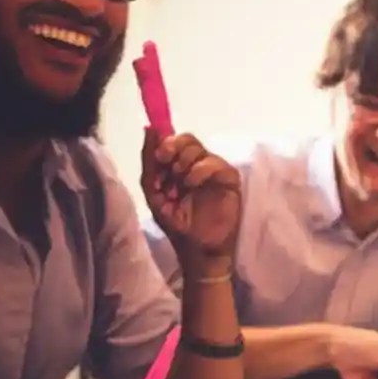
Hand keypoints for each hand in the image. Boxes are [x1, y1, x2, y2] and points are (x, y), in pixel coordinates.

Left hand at [141, 130, 241, 270]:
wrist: (196, 249)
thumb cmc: (176, 224)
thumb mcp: (153, 193)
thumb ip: (150, 163)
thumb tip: (148, 129)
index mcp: (178, 167)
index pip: (174, 140)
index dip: (165, 141)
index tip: (159, 155)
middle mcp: (197, 166)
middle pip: (188, 139)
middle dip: (174, 148)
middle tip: (167, 165)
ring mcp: (214, 172)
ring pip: (200, 149)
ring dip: (185, 161)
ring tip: (181, 182)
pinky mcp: (229, 180)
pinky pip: (216, 163)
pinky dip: (200, 170)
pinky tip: (192, 184)